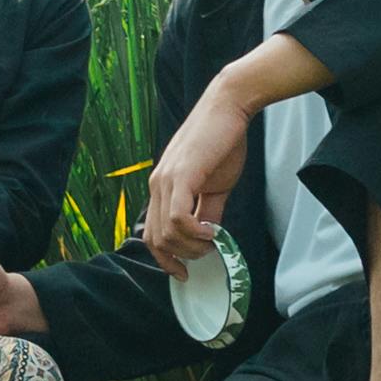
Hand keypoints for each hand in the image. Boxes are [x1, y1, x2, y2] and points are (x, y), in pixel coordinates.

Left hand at [138, 84, 254, 270]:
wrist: (228, 108)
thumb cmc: (222, 142)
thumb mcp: (214, 185)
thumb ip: (208, 212)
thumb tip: (210, 238)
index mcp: (161, 187)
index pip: (151, 234)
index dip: (165, 260)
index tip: (183, 273)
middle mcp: (157, 185)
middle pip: (157, 239)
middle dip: (183, 256)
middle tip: (208, 251)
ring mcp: (166, 180)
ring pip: (166, 233)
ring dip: (191, 246)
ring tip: (212, 240)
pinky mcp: (182, 175)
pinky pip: (178, 217)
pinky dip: (194, 232)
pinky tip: (210, 231)